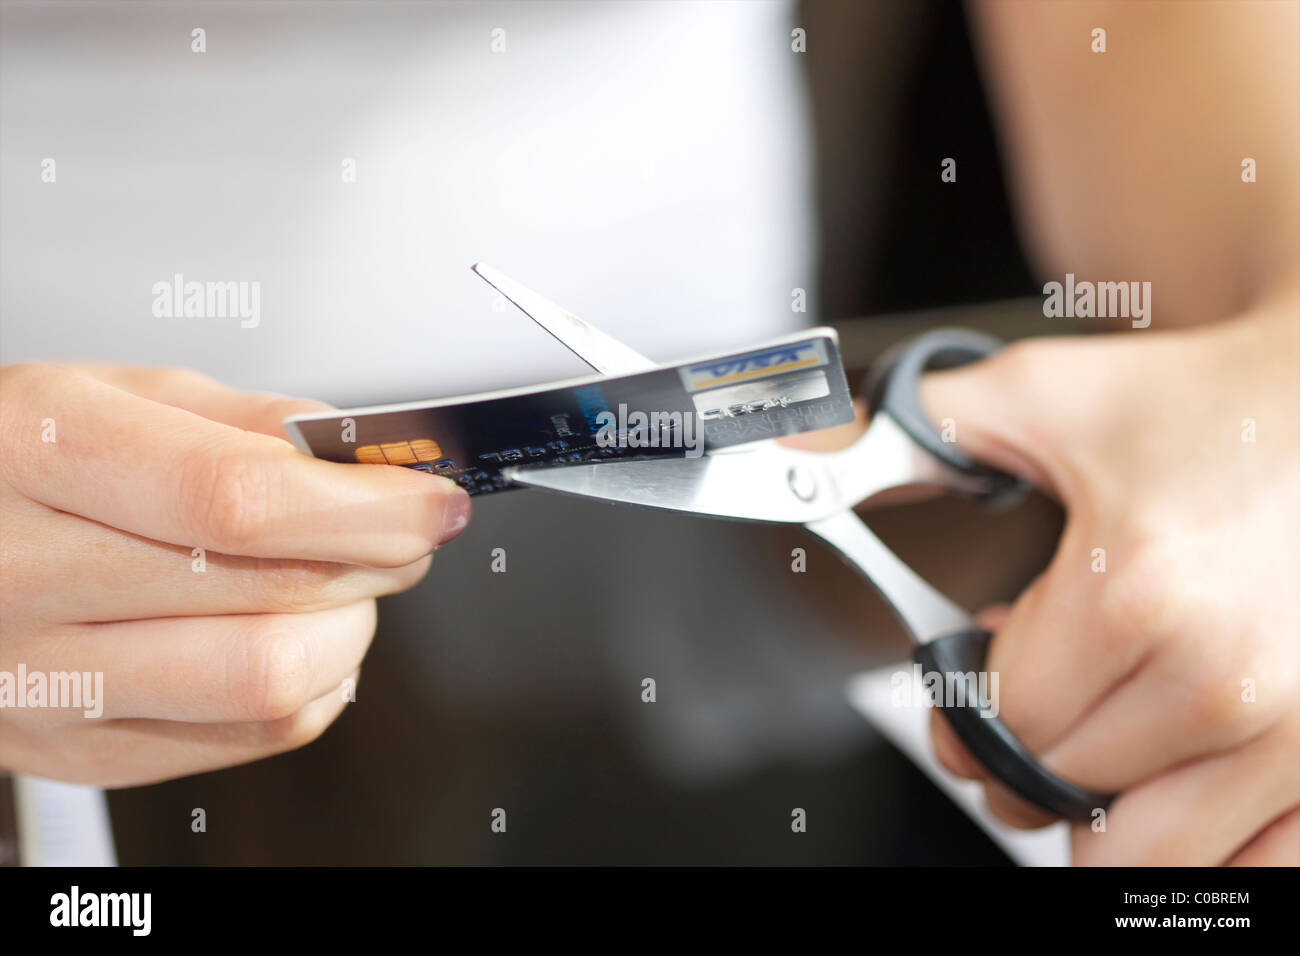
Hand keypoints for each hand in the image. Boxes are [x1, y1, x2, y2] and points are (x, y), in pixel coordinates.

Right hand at [0, 363, 469, 785]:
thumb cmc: (8, 458)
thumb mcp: (107, 392)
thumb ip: (243, 420)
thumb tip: (359, 458)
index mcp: (38, 459)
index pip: (239, 500)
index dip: (365, 506)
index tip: (433, 501)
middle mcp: (25, 580)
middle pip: (267, 600)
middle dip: (378, 562)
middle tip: (405, 531)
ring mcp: (45, 682)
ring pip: (267, 687)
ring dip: (351, 630)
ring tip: (350, 583)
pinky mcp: (76, 748)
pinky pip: (246, 739)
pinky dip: (313, 688)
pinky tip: (305, 639)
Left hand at [919, 298, 1299, 863]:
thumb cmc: (1192, 408)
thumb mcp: (1036, 399)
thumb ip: (901, 436)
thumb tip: (789, 454)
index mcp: (1135, 597)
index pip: (995, 723)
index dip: (962, 701)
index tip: (970, 671)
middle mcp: (1225, 682)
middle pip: (1054, 792)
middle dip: (1019, 747)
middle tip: (1037, 688)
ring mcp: (1299, 737)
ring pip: (1137, 857)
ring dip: (1096, 810)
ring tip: (1103, 728)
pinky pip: (1248, 874)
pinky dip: (1189, 843)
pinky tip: (1175, 769)